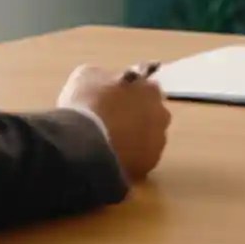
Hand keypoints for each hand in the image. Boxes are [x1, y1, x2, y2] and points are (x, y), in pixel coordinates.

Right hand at [57, 64, 170, 181]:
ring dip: (133, 140)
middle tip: (111, 121)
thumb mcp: (88, 76)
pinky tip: (109, 160)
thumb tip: (107, 82)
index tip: (113, 98)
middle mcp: (162, 114)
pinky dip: (128, 160)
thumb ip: (105, 78)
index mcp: (150, 89)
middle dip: (135, 116)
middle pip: (150, 114)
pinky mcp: (148, 167)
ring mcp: (158, 143)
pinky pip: (139, 161)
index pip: (144, 87)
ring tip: (108, 144)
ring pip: (147, 140)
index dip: (128, 93)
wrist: (83, 144)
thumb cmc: (86, 103)